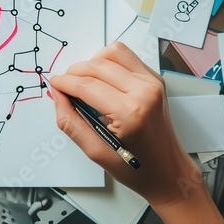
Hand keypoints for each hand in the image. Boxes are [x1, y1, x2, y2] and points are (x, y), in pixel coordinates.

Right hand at [50, 42, 223, 223]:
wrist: (169, 170)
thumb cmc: (136, 167)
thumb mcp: (96, 152)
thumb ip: (70, 122)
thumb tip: (57, 95)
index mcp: (130, 112)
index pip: (87, 86)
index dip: (64, 82)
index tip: (54, 84)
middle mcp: (144, 91)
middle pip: (97, 65)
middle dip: (75, 72)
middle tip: (66, 86)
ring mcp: (152, 82)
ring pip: (113, 52)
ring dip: (92, 62)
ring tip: (85, 81)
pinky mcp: (155, 79)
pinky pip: (126, 57)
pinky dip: (108, 62)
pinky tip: (103, 80)